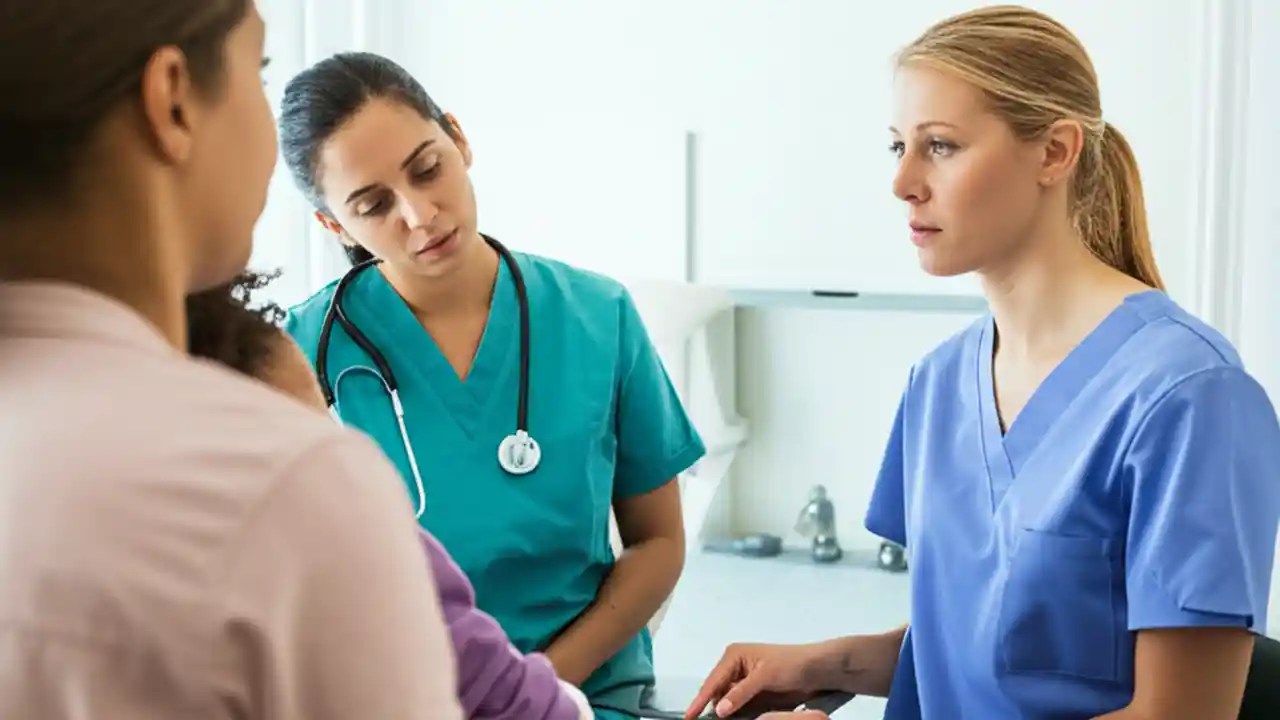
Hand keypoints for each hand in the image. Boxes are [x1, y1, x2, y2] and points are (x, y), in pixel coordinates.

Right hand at [683, 642, 835, 718]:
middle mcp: (735, 667)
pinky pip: (738, 706)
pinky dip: (735, 714)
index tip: (689, 716)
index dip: (700, 700)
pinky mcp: (754, 693)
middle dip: (710, 707)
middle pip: (716, 692)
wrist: (818, 669)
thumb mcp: (765, 676)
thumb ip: (740, 693)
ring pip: (726, 701)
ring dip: (724, 712)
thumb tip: (718, 710)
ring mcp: (744, 681)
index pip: (712, 681)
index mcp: (734, 656)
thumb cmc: (791, 664)